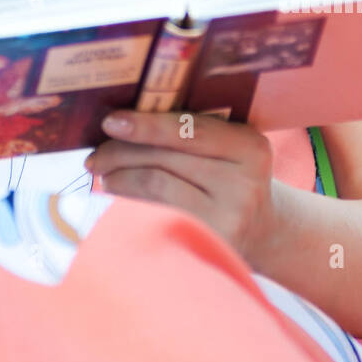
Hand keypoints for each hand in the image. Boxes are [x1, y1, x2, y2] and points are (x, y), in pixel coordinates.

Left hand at [83, 109, 276, 264]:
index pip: (188, 130)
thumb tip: (124, 119)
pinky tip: (116, 191)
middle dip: (122, 151)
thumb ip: (192, 131)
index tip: (110, 122)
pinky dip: (131, 198)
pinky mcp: (212, 241)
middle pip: (167, 157)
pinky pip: (159, 211)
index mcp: (249, 145)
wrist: (267, 231)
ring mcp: (230, 215)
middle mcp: (244, 180)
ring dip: (120, 176)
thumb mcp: (230, 149)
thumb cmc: (233, 178)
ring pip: (158, 184)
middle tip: (94, 153)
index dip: (146, 125)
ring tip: (101, 172)